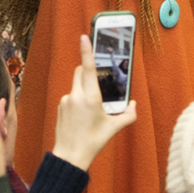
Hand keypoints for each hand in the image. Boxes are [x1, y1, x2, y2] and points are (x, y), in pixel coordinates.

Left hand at [53, 35, 136, 170]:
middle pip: (81, 72)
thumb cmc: (93, 141)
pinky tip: (82, 115)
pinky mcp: (60, 106)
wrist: (70, 155)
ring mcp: (66, 99)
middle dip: (89, 71)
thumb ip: (128, 115)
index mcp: (90, 97)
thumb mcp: (113, 128)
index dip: (87, 51)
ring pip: (76, 85)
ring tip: (92, 109)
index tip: (84, 37)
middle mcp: (76, 95)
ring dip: (84, 89)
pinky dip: (78, 99)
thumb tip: (134, 105)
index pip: (89, 68)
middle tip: (99, 83)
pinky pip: (71, 95)